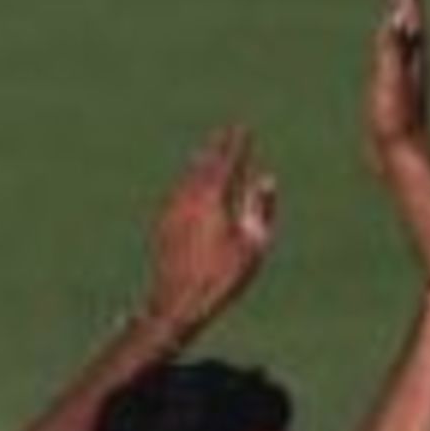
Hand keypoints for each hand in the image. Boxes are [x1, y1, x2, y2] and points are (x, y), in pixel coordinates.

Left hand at [145, 126, 276, 337]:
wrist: (178, 301)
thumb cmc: (221, 277)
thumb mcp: (252, 245)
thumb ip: (260, 208)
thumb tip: (266, 179)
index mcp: (214, 197)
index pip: (228, 161)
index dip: (238, 144)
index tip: (244, 128)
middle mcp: (190, 196)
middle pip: (204, 163)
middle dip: (216, 147)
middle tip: (224, 133)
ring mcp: (173, 209)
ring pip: (187, 177)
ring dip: (199, 163)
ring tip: (206, 155)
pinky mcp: (163, 224)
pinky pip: (177, 193)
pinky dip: (187, 184)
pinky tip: (187, 189)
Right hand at [367, 0, 429, 168]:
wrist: (403, 162)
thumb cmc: (397, 124)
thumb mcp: (392, 81)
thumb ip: (392, 49)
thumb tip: (396, 17)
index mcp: (412, 62)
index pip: (411, 20)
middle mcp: (412, 70)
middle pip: (411, 27)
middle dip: (405, 2)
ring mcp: (405, 85)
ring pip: (405, 46)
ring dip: (400, 25)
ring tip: (398, 10)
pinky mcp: (397, 99)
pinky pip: (395, 65)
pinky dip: (391, 50)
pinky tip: (389, 52)